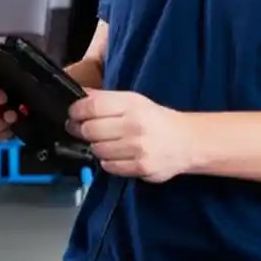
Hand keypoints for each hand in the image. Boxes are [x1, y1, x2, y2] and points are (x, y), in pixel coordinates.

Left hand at [67, 89, 193, 182]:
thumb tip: (80, 93)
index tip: (73, 114)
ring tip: (109, 143)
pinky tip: (119, 155)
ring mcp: (138, 147)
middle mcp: (134, 124)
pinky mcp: (140, 167)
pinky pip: (109, 167)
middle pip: (90, 130)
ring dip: (98, 147)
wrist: (187, 141)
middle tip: (87, 130)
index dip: (76, 111)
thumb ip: (106, 98)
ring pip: (97, 150)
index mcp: (132, 104)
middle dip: (83, 131)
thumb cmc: (157, 120)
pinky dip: (109, 162)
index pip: (93, 106)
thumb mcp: (135, 101)